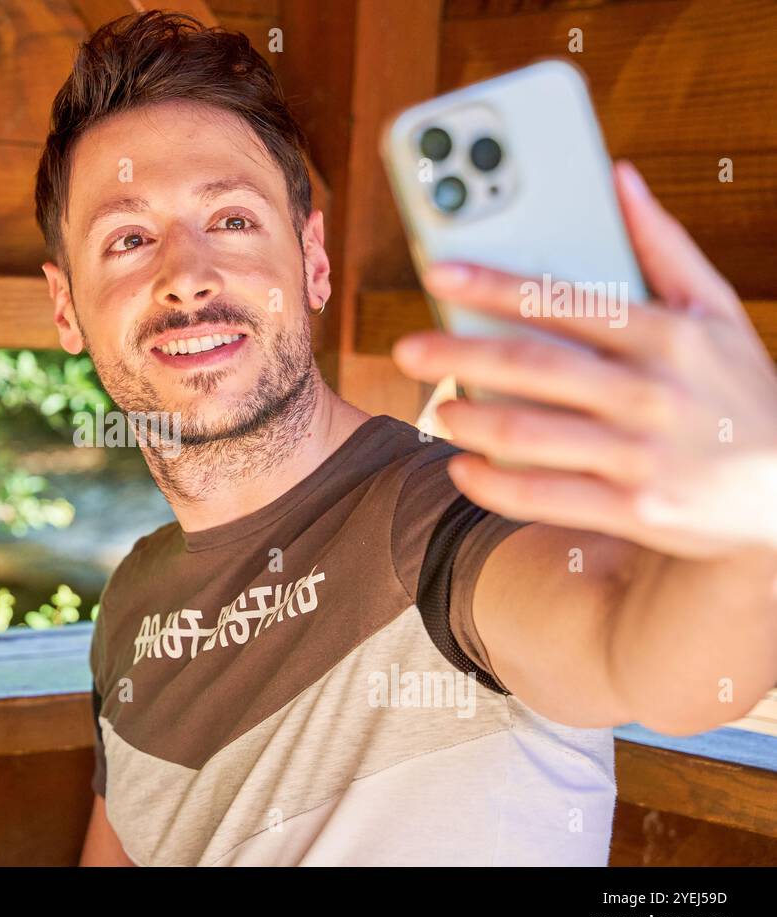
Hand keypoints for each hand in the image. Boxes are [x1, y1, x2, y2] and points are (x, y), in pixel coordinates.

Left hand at [391, 160, 776, 560]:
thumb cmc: (741, 391)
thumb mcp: (717, 312)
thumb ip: (664, 245)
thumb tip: (618, 177)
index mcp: (667, 335)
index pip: (562, 300)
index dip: (492, 285)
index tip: (436, 273)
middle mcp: (651, 392)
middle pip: (532, 367)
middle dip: (457, 355)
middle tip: (406, 349)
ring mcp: (641, 455)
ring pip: (528, 433)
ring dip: (468, 421)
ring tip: (437, 408)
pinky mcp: (633, 509)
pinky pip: (542, 496)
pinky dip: (492, 483)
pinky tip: (462, 466)